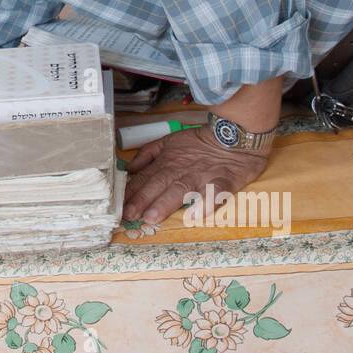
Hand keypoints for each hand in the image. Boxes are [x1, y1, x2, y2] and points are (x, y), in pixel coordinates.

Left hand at [122, 126, 268, 224]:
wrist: (234, 136)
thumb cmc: (200, 142)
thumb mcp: (168, 141)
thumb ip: (148, 154)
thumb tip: (129, 169)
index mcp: (167, 162)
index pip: (144, 178)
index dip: (131, 192)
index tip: (118, 206)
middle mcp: (181, 170)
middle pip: (158, 184)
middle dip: (142, 199)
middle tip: (129, 215)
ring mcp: (201, 176)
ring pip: (181, 189)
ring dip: (165, 203)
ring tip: (152, 217)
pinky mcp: (223, 181)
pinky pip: (215, 193)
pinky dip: (206, 203)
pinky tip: (196, 216)